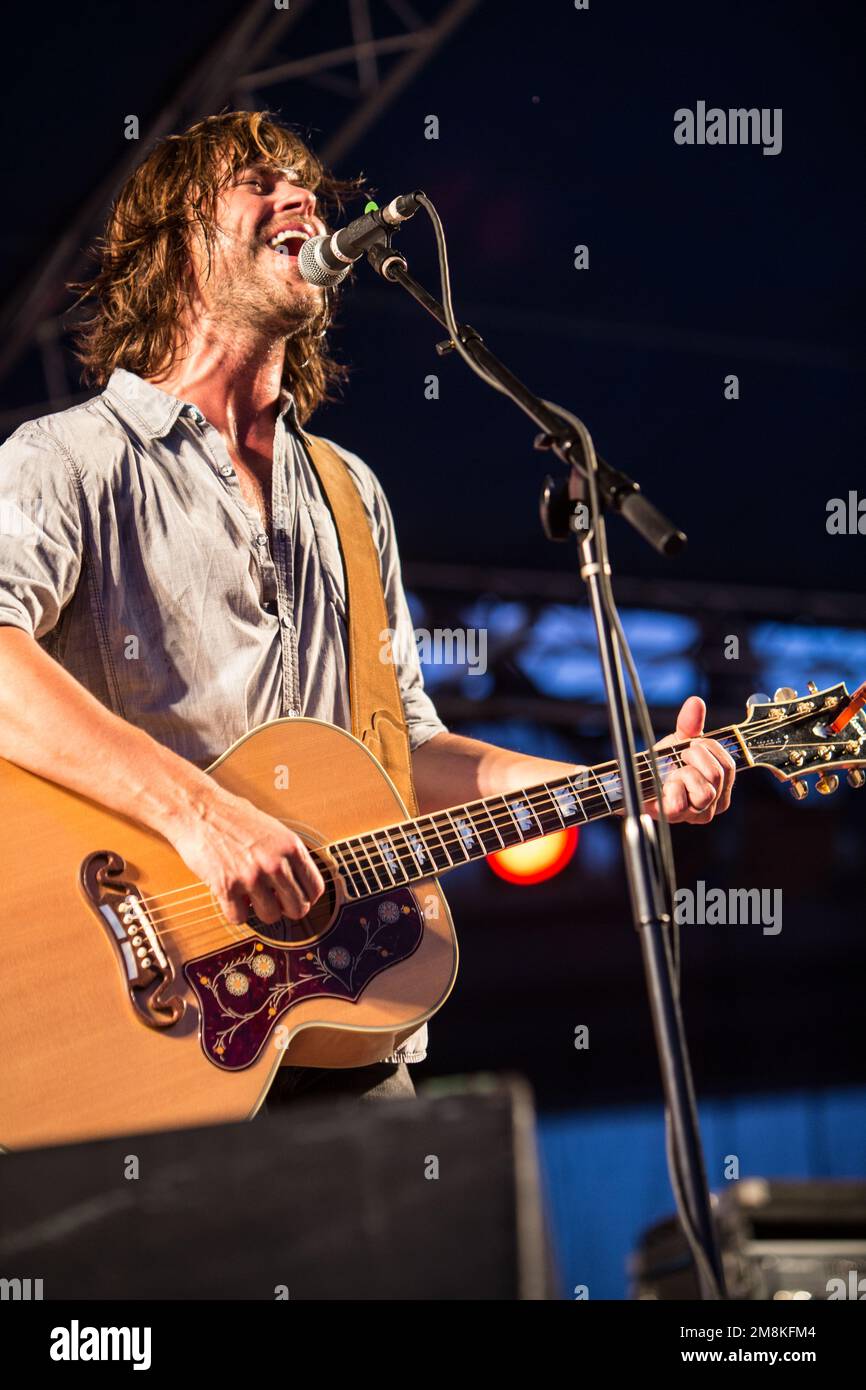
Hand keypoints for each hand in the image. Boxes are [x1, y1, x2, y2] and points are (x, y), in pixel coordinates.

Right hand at [168, 786, 324, 925]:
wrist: (197, 810)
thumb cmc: (231, 815)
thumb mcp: (272, 828)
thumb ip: (287, 853)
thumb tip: (300, 879)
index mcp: (290, 846)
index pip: (315, 887)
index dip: (307, 897)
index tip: (299, 899)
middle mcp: (275, 862)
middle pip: (298, 908)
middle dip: (287, 909)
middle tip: (276, 903)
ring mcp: (251, 876)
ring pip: (270, 917)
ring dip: (260, 911)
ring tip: (250, 896)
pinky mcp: (227, 887)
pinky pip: (239, 917)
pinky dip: (235, 912)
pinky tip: (232, 897)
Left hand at [645, 695, 735, 824]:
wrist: (634, 779)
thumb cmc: (661, 764)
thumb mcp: (678, 741)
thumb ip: (690, 723)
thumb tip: (696, 702)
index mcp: (720, 786)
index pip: (730, 765)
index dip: (710, 749)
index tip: (693, 745)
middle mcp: (713, 803)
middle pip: (718, 775)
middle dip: (696, 756)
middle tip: (680, 756)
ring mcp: (695, 813)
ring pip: (705, 791)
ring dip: (685, 774)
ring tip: (673, 773)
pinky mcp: (675, 817)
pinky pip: (680, 802)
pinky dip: (670, 789)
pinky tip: (664, 787)